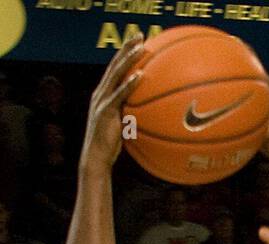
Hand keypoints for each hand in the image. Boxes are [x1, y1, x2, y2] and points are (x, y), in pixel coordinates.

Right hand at [80, 35, 143, 173]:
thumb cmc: (110, 147)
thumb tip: (148, 114)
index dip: (124, 53)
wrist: (96, 159)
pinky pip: (119, 94)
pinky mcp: (105, 111)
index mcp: (103, 94)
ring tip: (141, 48)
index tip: (137, 42)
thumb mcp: (122, 127)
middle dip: (126, 48)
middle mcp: (100, 93)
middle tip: (139, 35)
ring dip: (129, 60)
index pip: (114, 69)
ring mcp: (101, 100)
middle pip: (114, 65)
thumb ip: (131, 115)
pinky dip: (129, 84)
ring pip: (116, 74)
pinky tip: (140, 76)